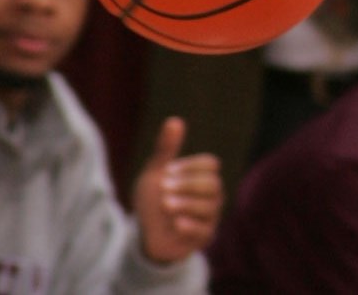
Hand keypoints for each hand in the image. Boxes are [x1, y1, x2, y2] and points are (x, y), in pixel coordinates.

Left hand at [133, 117, 223, 264]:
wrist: (145, 234)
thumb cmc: (154, 199)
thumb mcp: (155, 173)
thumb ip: (165, 149)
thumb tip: (174, 120)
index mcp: (202, 176)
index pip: (209, 164)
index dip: (189, 166)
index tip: (167, 171)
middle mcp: (211, 195)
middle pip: (212, 184)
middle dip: (187, 184)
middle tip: (164, 187)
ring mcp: (210, 216)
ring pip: (209, 206)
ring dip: (185, 203)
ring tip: (165, 205)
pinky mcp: (204, 237)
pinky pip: (205, 229)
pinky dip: (189, 225)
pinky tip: (175, 222)